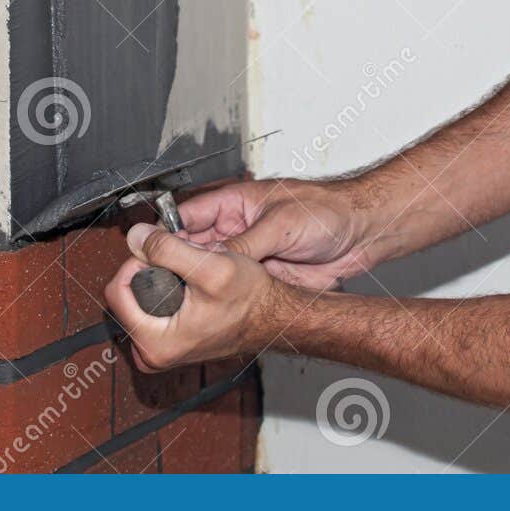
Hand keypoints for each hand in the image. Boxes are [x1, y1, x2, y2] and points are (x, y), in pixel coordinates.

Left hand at [104, 223, 303, 370]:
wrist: (272, 317)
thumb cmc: (251, 301)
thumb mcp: (211, 267)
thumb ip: (168, 249)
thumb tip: (136, 236)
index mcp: (155, 345)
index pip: (117, 291)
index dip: (137, 263)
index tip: (160, 254)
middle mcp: (152, 354)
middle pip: (124, 296)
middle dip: (146, 271)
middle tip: (176, 261)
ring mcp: (159, 350)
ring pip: (136, 300)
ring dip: (155, 278)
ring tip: (184, 271)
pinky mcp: (167, 343)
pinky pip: (149, 308)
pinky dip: (163, 289)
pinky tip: (185, 283)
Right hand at [176, 178, 380, 290]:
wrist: (361, 234)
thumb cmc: (328, 211)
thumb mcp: (281, 225)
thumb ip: (245, 243)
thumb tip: (213, 259)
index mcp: (234, 203)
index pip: (187, 216)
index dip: (164, 233)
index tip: (147, 253)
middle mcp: (236, 229)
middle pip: (191, 247)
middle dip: (174, 263)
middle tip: (158, 283)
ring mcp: (247, 254)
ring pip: (209, 270)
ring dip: (196, 283)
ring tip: (177, 300)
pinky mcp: (260, 276)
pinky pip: (231, 288)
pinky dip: (219, 298)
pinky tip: (208, 308)